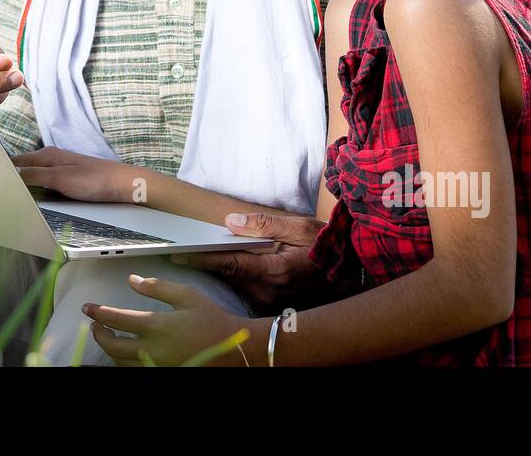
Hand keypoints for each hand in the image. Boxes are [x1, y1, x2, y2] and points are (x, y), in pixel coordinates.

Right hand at [10, 147, 135, 202]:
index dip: (2, 171)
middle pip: (22, 169)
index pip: (15, 161)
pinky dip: (34, 190)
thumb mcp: (60, 178)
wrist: (122, 185)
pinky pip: (42, 183)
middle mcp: (50, 160)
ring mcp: (58, 169)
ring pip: (32, 177)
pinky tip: (31, 199)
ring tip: (8, 198)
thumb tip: (10, 174)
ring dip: (22, 186)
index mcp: (46, 155)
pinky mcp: (65, 180)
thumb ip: (34, 175)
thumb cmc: (94, 180)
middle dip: (10, 180)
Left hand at [83, 274, 251, 366]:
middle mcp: (152, 349)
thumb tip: (132, 280)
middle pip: (112, 346)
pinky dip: (124, 360)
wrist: (233, 349)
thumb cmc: (211, 319)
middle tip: (95, 324)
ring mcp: (156, 365)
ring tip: (108, 335)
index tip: (87, 307)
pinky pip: (134, 370)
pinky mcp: (162, 372)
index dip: (98, 313)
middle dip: (98, 334)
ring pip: (120, 362)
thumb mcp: (186, 295)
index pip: (116, 319)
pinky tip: (125, 351)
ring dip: (109, 349)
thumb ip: (157, 287)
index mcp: (157, 326)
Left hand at [173, 212, 337, 314]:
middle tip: (189, 247)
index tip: (178, 254)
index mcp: (274, 270)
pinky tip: (239, 266)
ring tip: (210, 253)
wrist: (351, 269)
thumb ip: (263, 224)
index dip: (201, 259)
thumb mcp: (298, 226)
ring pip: (237, 285)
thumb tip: (230, 223)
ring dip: (226, 271)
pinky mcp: (275, 306)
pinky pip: (249, 292)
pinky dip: (240, 279)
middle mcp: (270, 291)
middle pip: (229, 276)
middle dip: (210, 262)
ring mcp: (273, 302)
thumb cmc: (325, 245)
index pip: (228, 264)